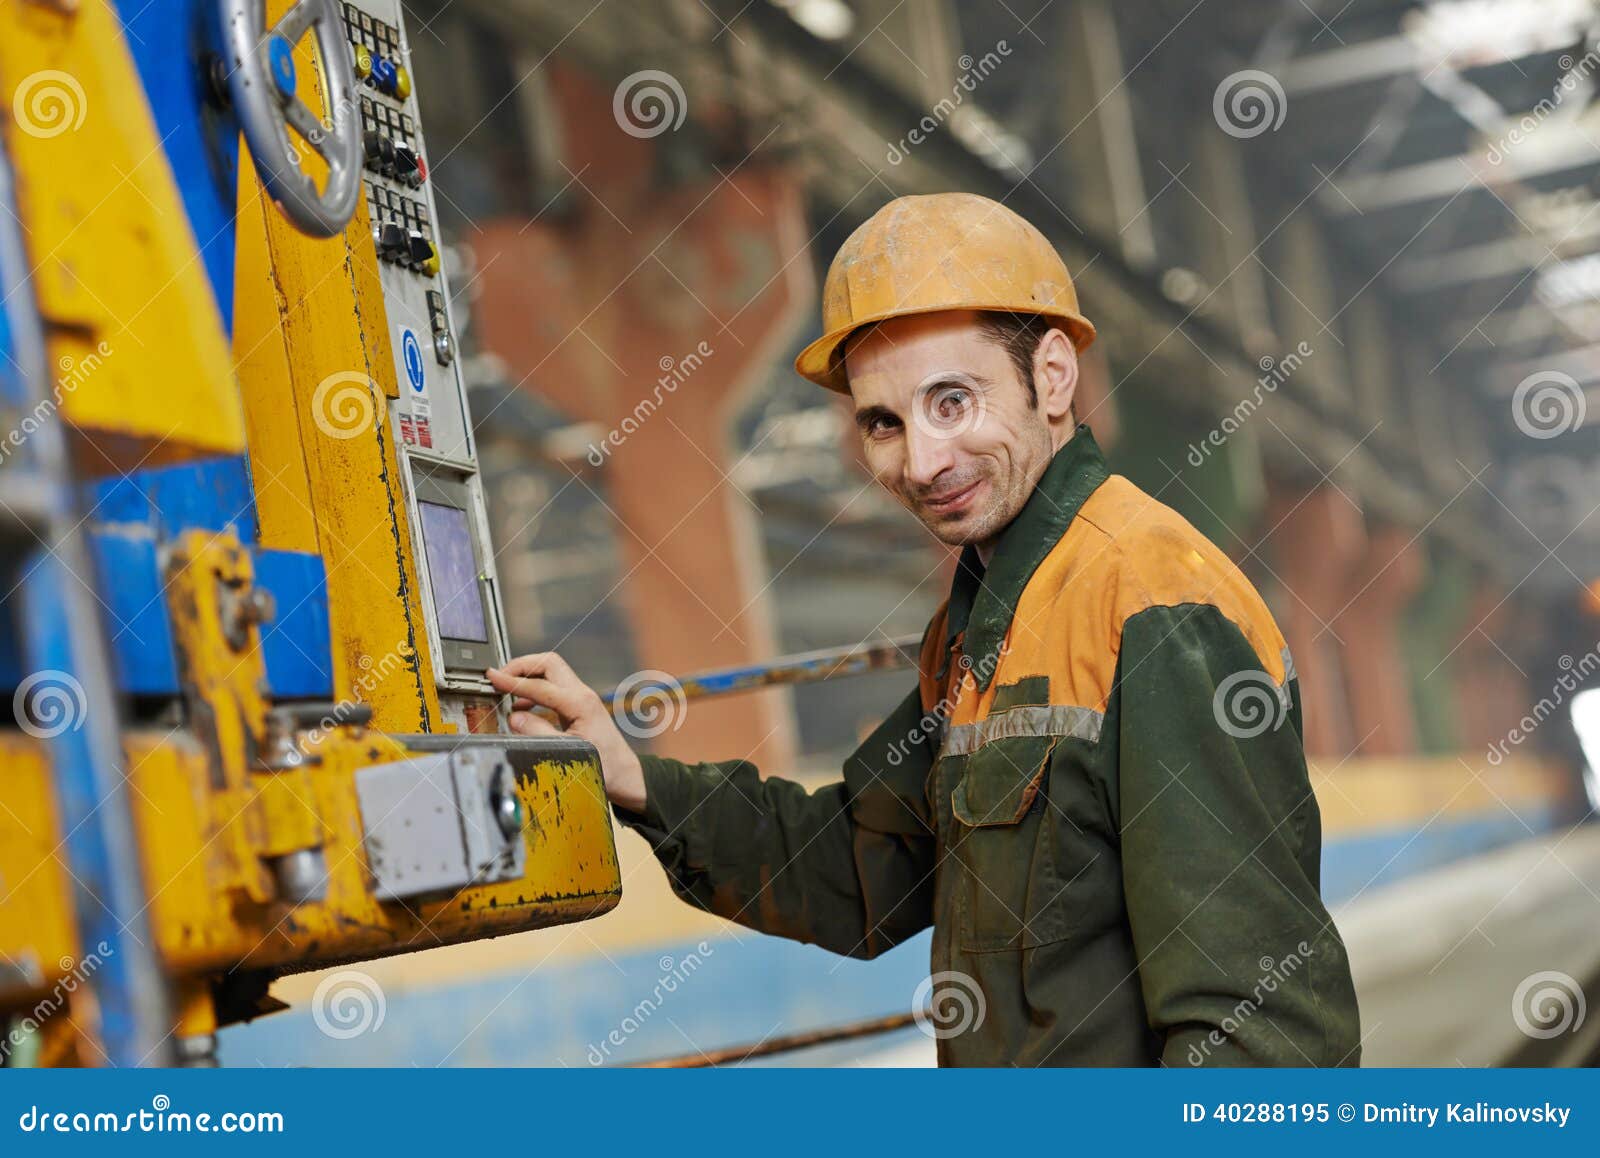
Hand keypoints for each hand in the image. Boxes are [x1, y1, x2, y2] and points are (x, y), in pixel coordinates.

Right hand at [485, 653, 646, 813]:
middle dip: (522, 665)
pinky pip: (552, 688)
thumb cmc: (604, 766)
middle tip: (500, 677)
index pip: (540, 685)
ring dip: (527, 677)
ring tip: (505, 690)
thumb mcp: (567, 751)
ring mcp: (581, 698)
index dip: (513, 681)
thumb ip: (538, 732)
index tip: (492, 678)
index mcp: (580, 703)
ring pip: (551, 673)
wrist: (625, 774)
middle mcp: (582, 695)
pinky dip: (534, 691)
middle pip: (548, 663)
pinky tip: (520, 706)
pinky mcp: (578, 706)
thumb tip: (514, 717)